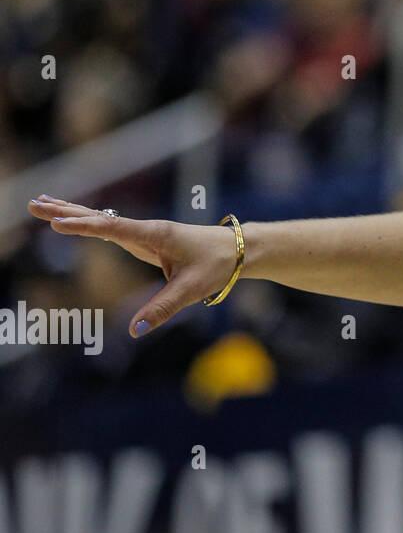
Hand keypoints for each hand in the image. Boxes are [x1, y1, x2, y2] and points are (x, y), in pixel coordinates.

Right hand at [27, 195, 240, 337]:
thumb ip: (163, 308)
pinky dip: (88, 221)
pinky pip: (110, 228)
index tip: (59, 223)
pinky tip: (71, 217)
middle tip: (34, 203)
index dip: (87, 227)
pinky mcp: (144, 239)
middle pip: (101, 218)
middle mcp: (147, 230)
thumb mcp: (192, 289)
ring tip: (40, 202)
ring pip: (102, 220)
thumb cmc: (218, 265)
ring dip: (71, 212)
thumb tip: (134, 330)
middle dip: (67, 211)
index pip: (116, 229)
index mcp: (157, 235)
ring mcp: (144, 233)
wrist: (238, 250)